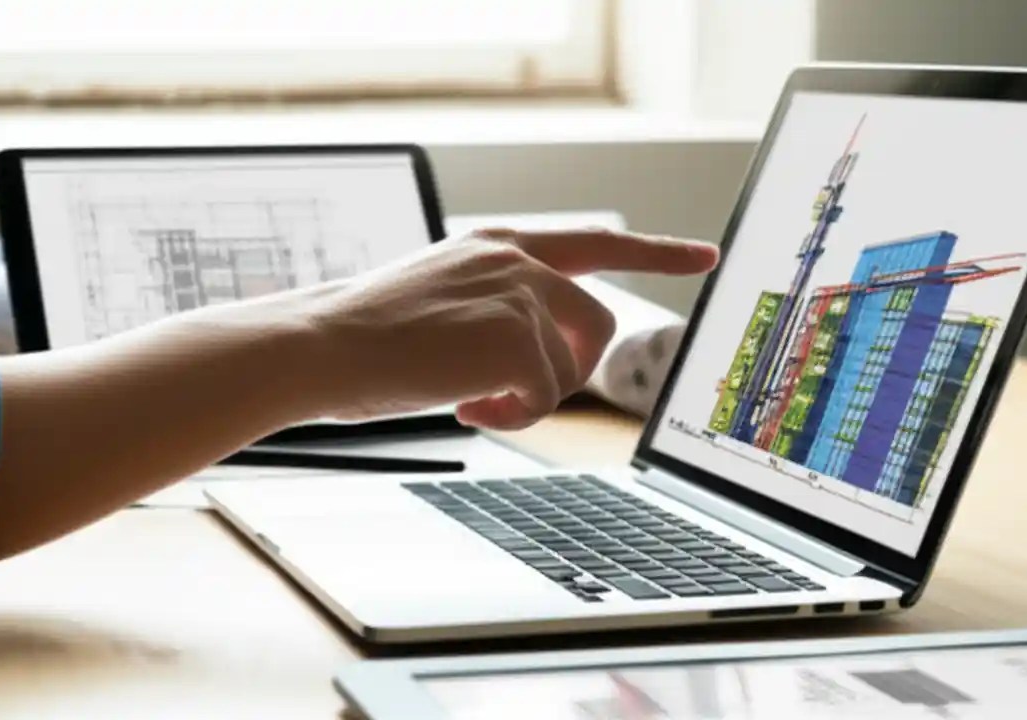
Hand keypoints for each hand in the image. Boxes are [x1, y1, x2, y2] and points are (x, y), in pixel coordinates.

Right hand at [309, 228, 717, 429]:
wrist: (320, 344)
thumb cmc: (363, 334)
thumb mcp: (437, 296)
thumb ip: (491, 307)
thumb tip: (528, 359)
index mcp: (497, 244)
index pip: (595, 242)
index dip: (656, 251)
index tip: (705, 254)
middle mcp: (517, 259)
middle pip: (595, 321)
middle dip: (571, 367)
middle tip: (515, 396)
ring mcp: (520, 293)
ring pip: (568, 365)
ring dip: (528, 396)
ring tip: (472, 401)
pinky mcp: (517, 335)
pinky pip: (545, 396)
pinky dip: (512, 416)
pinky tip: (466, 409)